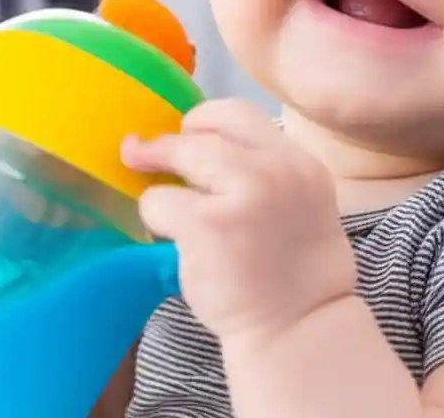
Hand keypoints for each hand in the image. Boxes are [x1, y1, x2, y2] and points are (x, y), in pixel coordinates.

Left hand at [122, 99, 356, 346]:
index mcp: (301, 163)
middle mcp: (276, 171)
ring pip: (179, 156)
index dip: (205, 122)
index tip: (188, 139)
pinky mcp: (207, 226)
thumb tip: (194, 147)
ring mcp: (243, 195)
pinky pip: (159, 201)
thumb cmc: (293, 274)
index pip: (241, 113)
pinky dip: (155, 218)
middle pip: (206, 131)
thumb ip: (262, 173)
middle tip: (142, 155)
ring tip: (166, 210)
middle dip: (169, 144)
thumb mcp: (299, 205)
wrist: (299, 328)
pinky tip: (169, 239)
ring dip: (162, 181)